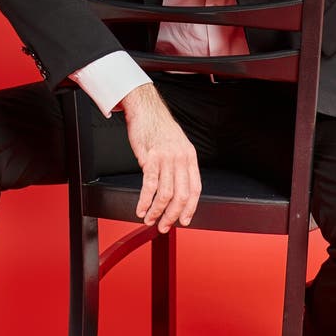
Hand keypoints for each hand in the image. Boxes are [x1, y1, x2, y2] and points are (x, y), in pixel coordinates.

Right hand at [121, 83, 201, 232]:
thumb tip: (176, 187)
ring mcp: (166, 158)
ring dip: (157, 212)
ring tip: (149, 219)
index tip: (183, 220)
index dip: (190, 208)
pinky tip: (140, 208)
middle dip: (172, 215)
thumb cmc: (159, 127)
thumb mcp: (177, 145)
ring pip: (165, 194)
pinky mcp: (150, 157)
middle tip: (164, 226)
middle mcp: (181, 158)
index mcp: (190, 157)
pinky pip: (149, 186)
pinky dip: (144, 201)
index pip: (195, 189)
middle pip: (181, 195)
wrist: (146, 109)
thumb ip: (179, 165)